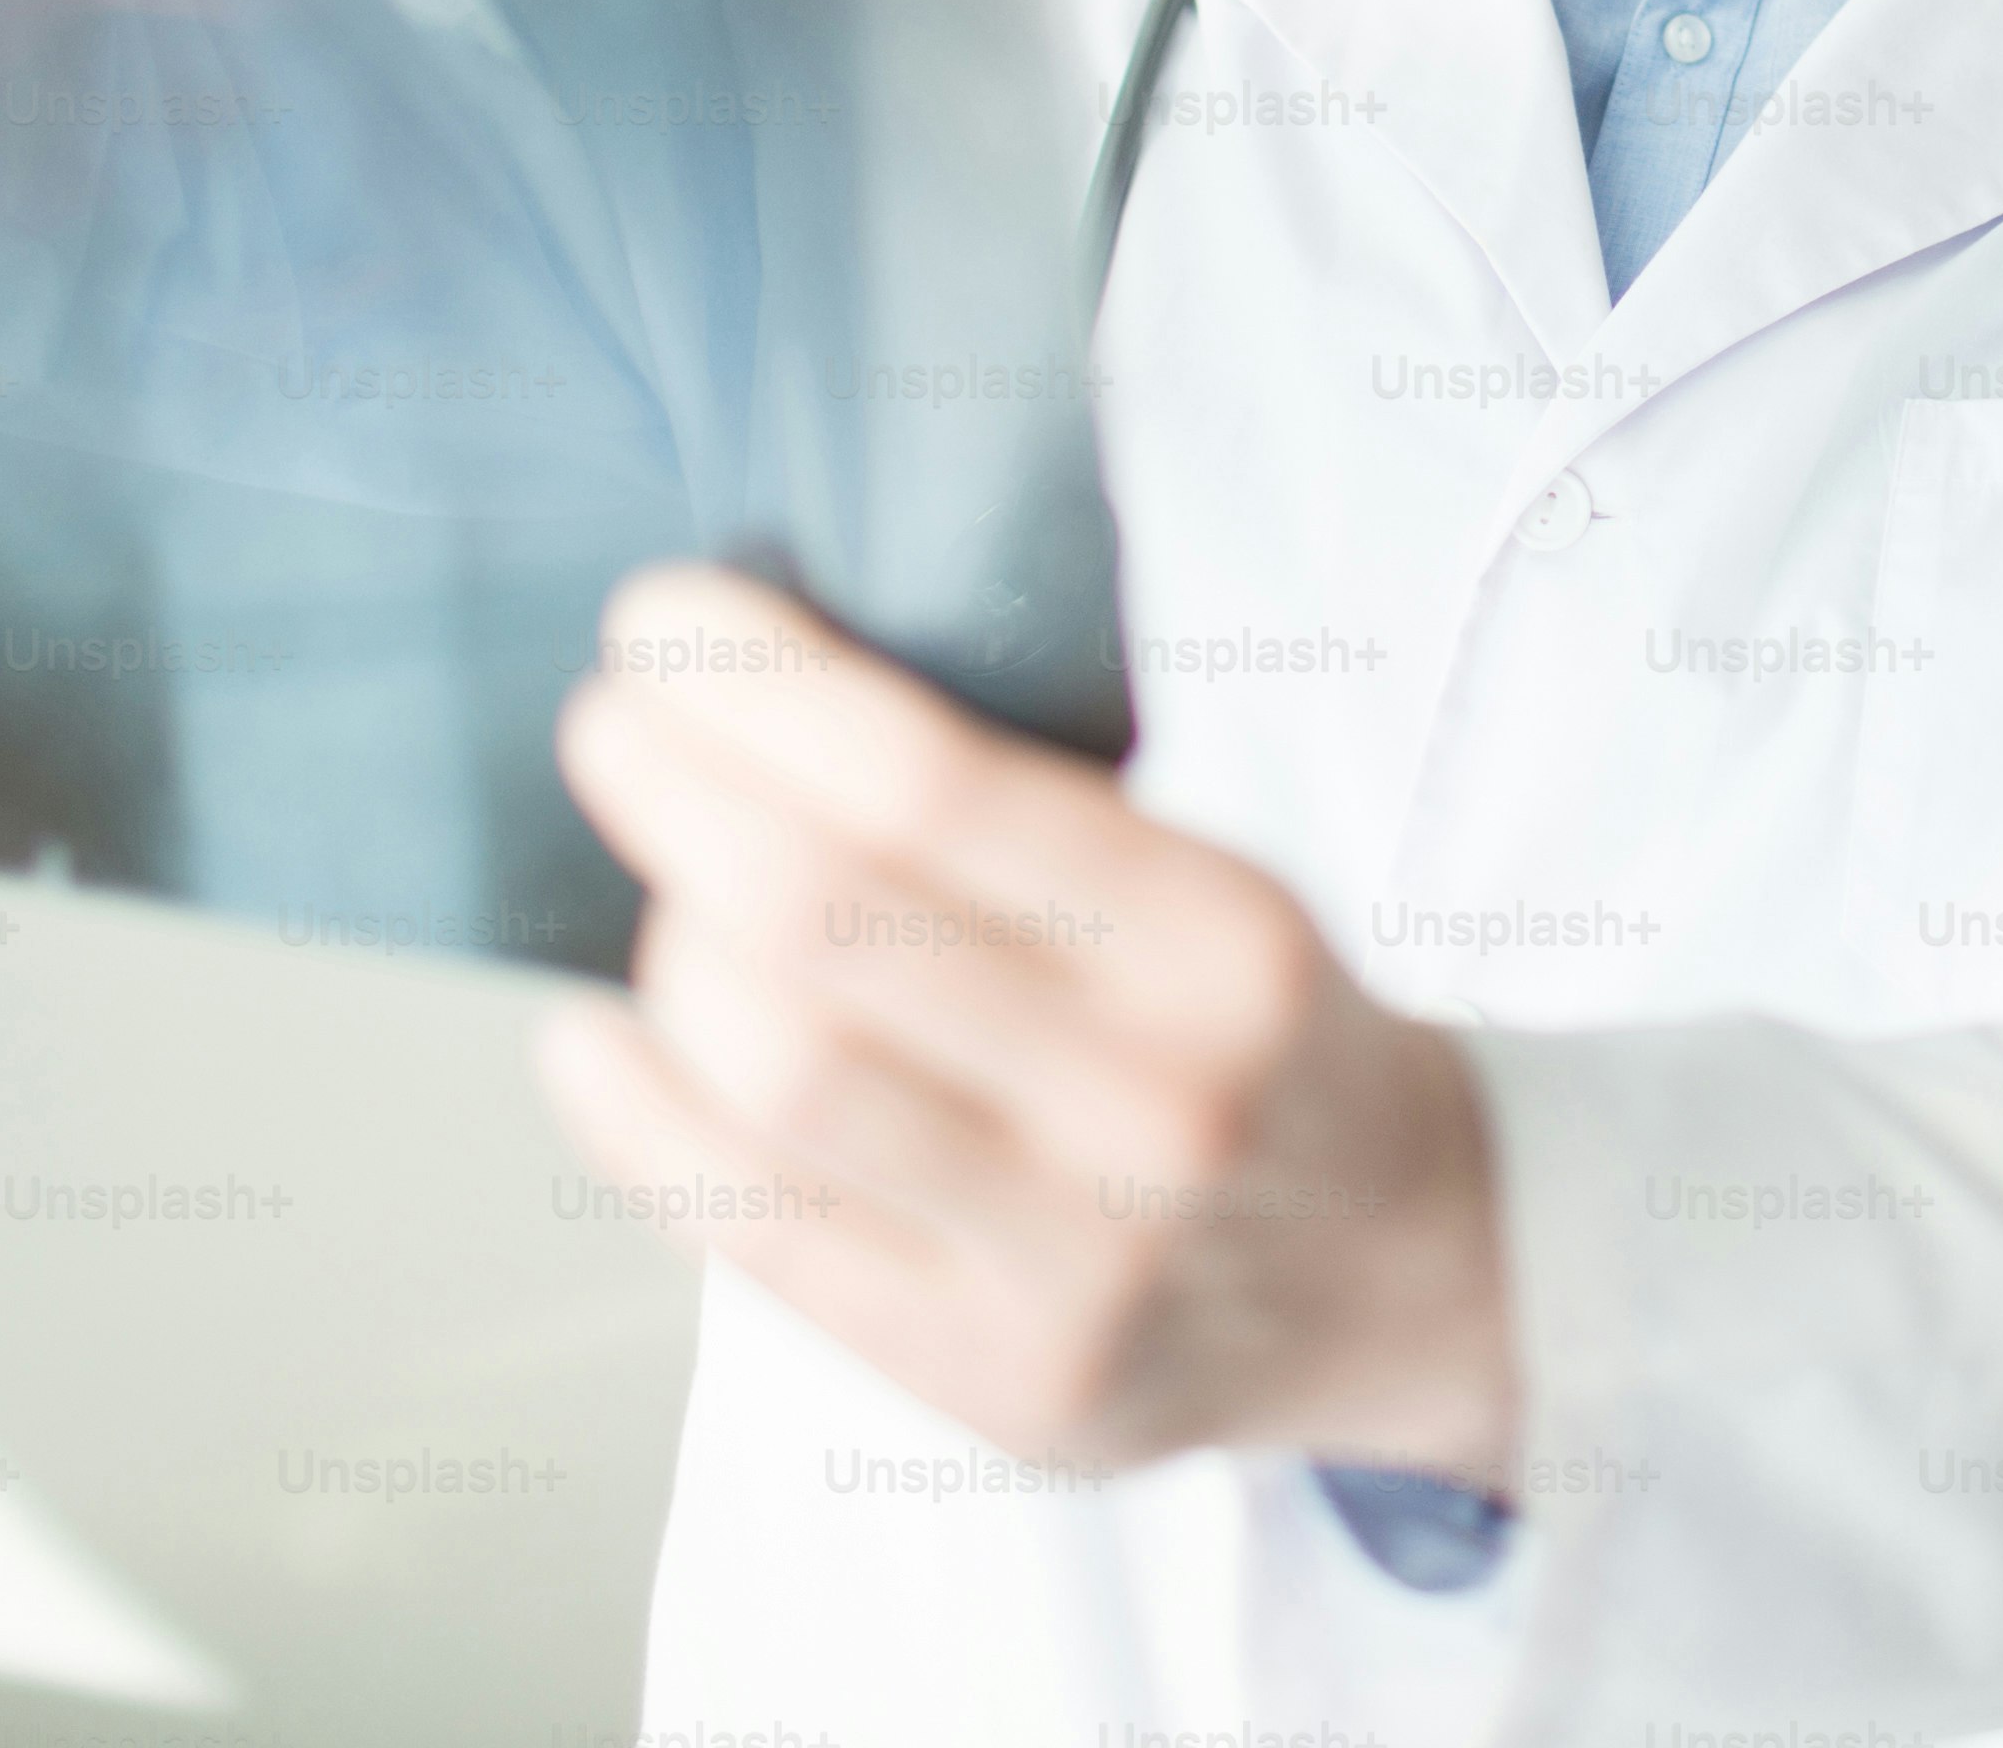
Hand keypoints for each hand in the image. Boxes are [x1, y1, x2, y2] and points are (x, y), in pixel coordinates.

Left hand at [541, 563, 1522, 1484]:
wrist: (1409, 1266)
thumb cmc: (1260, 1030)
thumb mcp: (1217, 880)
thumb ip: (1024, 815)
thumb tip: (757, 699)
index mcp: (1224, 940)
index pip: (935, 789)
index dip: (764, 692)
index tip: (664, 620)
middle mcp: (1157, 1106)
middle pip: (827, 932)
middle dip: (679, 798)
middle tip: (612, 723)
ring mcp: (1077, 1263)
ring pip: (781, 1081)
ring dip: (671, 951)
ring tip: (659, 890)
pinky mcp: (998, 1382)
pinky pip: (761, 1236)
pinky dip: (641, 1121)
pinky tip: (593, 1039)